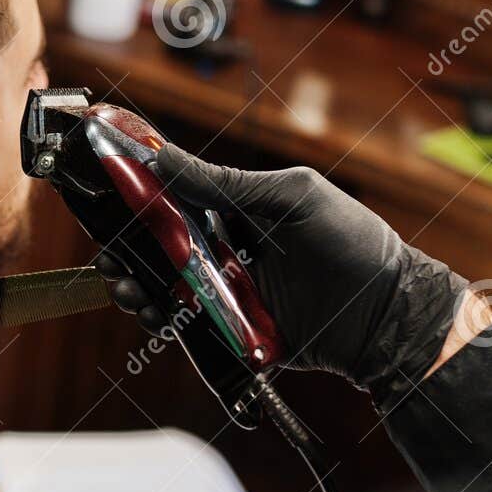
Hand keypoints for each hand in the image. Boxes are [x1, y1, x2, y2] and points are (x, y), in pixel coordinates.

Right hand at [95, 144, 468, 391]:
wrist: (387, 315)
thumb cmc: (350, 243)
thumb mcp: (288, 198)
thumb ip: (225, 183)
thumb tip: (163, 159)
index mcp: (239, 211)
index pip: (176, 199)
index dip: (139, 199)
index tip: (105, 196)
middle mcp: (228, 250)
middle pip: (160, 248)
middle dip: (127, 250)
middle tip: (108, 255)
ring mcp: (228, 292)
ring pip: (166, 288)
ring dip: (137, 286)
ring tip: (126, 287)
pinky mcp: (234, 332)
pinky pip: (188, 327)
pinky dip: (162, 320)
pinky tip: (151, 313)